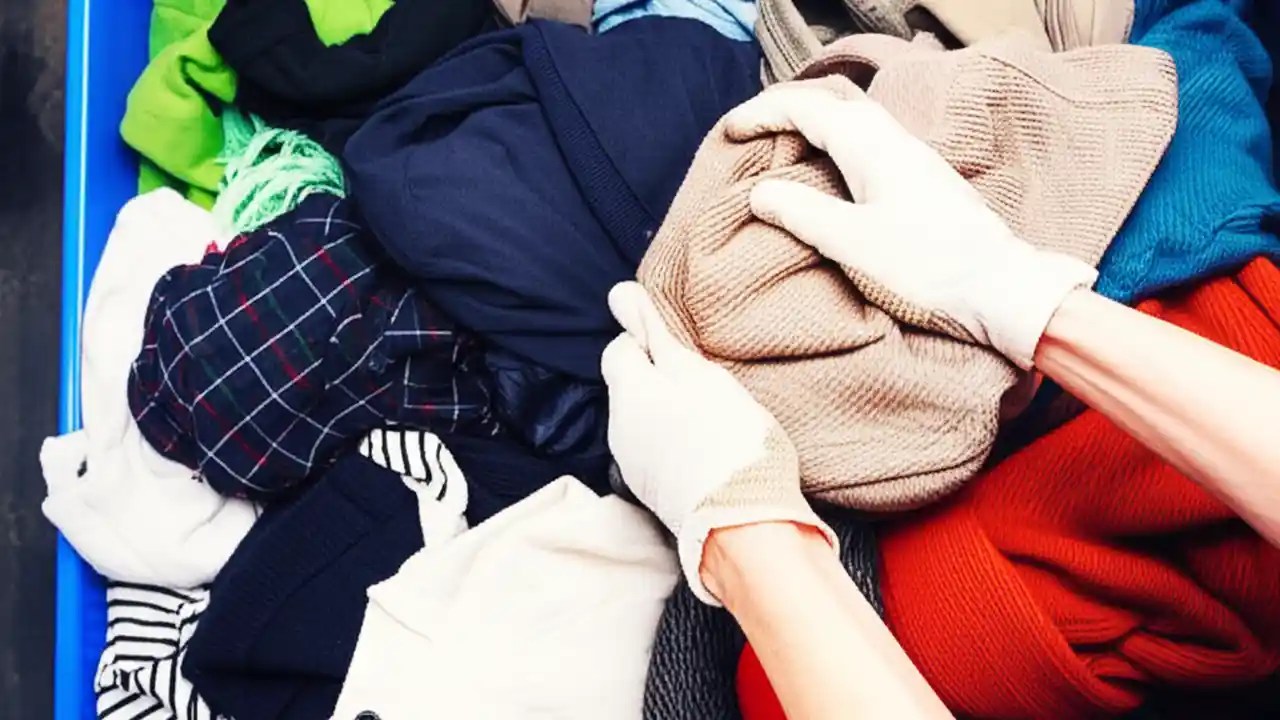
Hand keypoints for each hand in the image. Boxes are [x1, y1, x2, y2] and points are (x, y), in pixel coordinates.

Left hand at [601, 282, 835, 603]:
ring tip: (711, 422)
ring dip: (667, 414)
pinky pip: (655, 453)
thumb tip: (618, 294)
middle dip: (659, 381)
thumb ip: (657, 335)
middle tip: (705, 387)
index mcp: (628, 393)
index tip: (682, 353)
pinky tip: (707, 451)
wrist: (742, 522)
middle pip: (630, 388)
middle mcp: (618, 428)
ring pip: (642, 421)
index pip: (619, 350)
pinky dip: (674, 445)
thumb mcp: (697, 373)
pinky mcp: (651, 493)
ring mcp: (632, 464)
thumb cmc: (727, 436)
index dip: (648, 344)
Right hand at [724, 81, 1097, 368]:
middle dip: (787, 108)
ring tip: (782, 147)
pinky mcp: (923, 182)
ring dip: (814, 124)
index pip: (809, 109)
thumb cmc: (928, 268)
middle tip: (752, 128)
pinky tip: (830, 172)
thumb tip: (762, 193)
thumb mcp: (853, 244)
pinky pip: (869, 143)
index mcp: (873, 147)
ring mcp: (914, 159)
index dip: (764, 113)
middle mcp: (896, 141)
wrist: (1000, 289)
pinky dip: (836, 144)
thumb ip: (803, 213)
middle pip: (834, 103)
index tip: (731, 131)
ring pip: (854, 121)